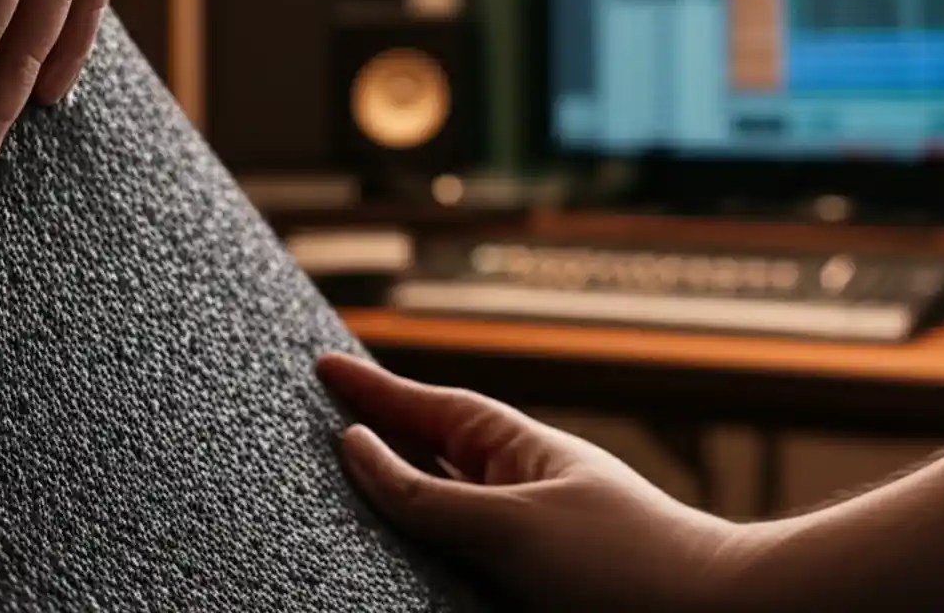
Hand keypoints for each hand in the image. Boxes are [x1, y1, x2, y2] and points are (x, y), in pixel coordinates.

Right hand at [317, 353, 756, 610]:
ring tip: (345, 467)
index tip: (323, 363)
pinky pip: (463, 547)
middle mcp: (524, 485)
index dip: (373, 387)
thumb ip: (425, 492)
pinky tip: (402, 545)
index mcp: (520, 449)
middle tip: (322, 405)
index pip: (430, 407)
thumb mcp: (508, 523)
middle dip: (380, 426)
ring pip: (447, 499)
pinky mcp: (534, 579)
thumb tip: (357, 447)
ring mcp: (531, 532)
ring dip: (398, 483)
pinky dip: (426, 535)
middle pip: (434, 447)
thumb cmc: (621, 564)